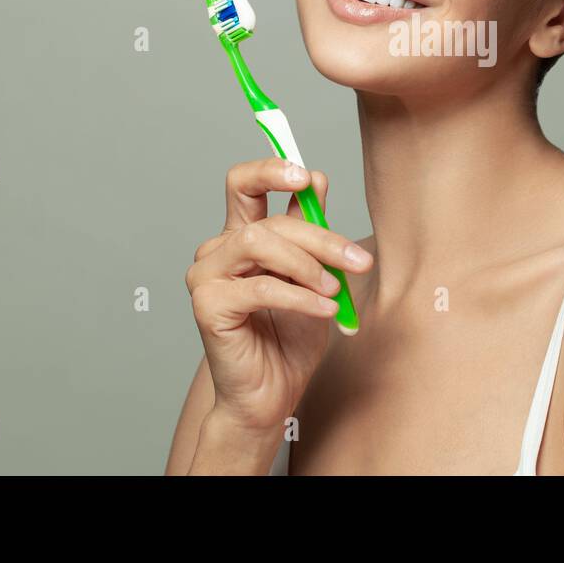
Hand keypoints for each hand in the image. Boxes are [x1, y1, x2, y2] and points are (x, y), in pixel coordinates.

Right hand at [185, 157, 372, 438]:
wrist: (274, 392)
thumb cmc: (291, 336)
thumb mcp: (315, 275)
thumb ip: (310, 230)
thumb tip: (316, 180)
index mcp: (241, 235)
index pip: (244, 183)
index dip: (271, 170)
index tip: (306, 177)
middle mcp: (218, 250)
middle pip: (266, 219)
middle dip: (319, 236)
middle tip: (357, 260)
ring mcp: (206, 276)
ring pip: (259, 243)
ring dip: (306, 264)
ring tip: (334, 289)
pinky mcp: (207, 306)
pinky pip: (260, 287)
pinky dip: (300, 297)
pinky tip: (326, 309)